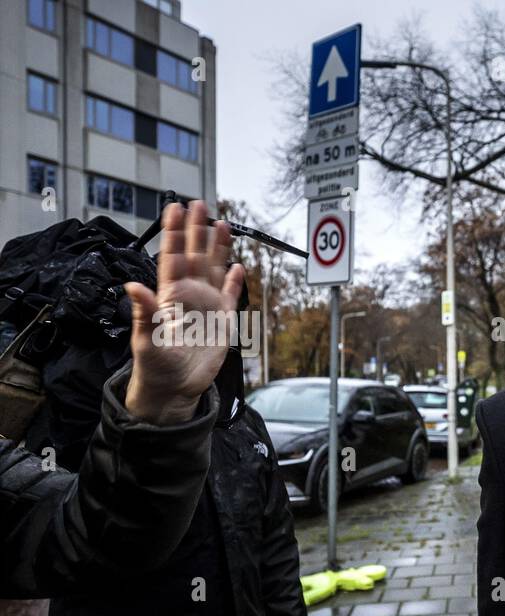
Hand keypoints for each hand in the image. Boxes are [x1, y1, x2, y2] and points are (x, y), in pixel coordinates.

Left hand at [125, 200, 244, 424]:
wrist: (175, 388)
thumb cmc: (155, 367)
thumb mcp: (146, 340)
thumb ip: (144, 312)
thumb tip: (134, 286)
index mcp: (170, 295)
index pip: (172, 257)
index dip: (174, 233)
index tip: (175, 209)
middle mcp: (189, 296)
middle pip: (194, 255)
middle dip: (196, 230)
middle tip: (199, 204)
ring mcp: (206, 307)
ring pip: (213, 270)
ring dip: (217, 248)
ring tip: (222, 224)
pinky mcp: (221, 322)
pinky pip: (229, 296)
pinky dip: (233, 282)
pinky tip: (236, 267)